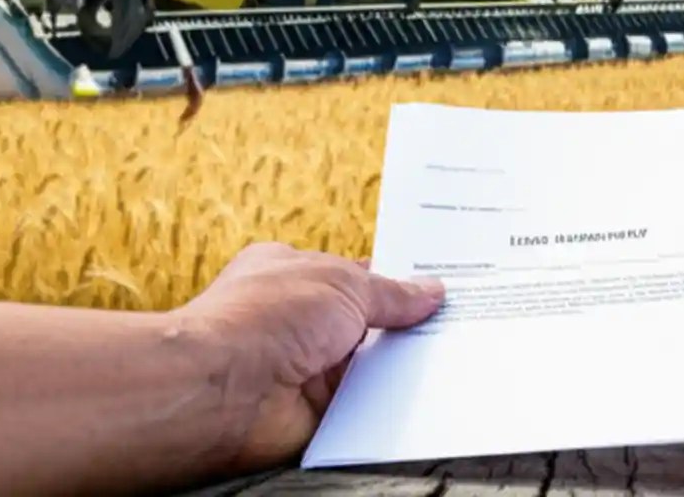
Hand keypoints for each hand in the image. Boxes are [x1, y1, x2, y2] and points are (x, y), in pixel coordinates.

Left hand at [173, 242, 443, 472]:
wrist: (222, 389)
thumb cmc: (266, 318)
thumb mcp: (344, 284)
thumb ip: (392, 294)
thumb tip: (432, 291)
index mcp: (295, 273)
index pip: (357, 275)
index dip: (398, 280)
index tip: (443, 286)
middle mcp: (299, 319)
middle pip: (369, 322)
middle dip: (408, 324)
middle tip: (461, 321)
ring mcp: (307, 366)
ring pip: (371, 364)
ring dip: (401, 364)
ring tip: (457, 354)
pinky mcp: (315, 409)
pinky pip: (365, 404)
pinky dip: (391, 400)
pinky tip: (427, 392)